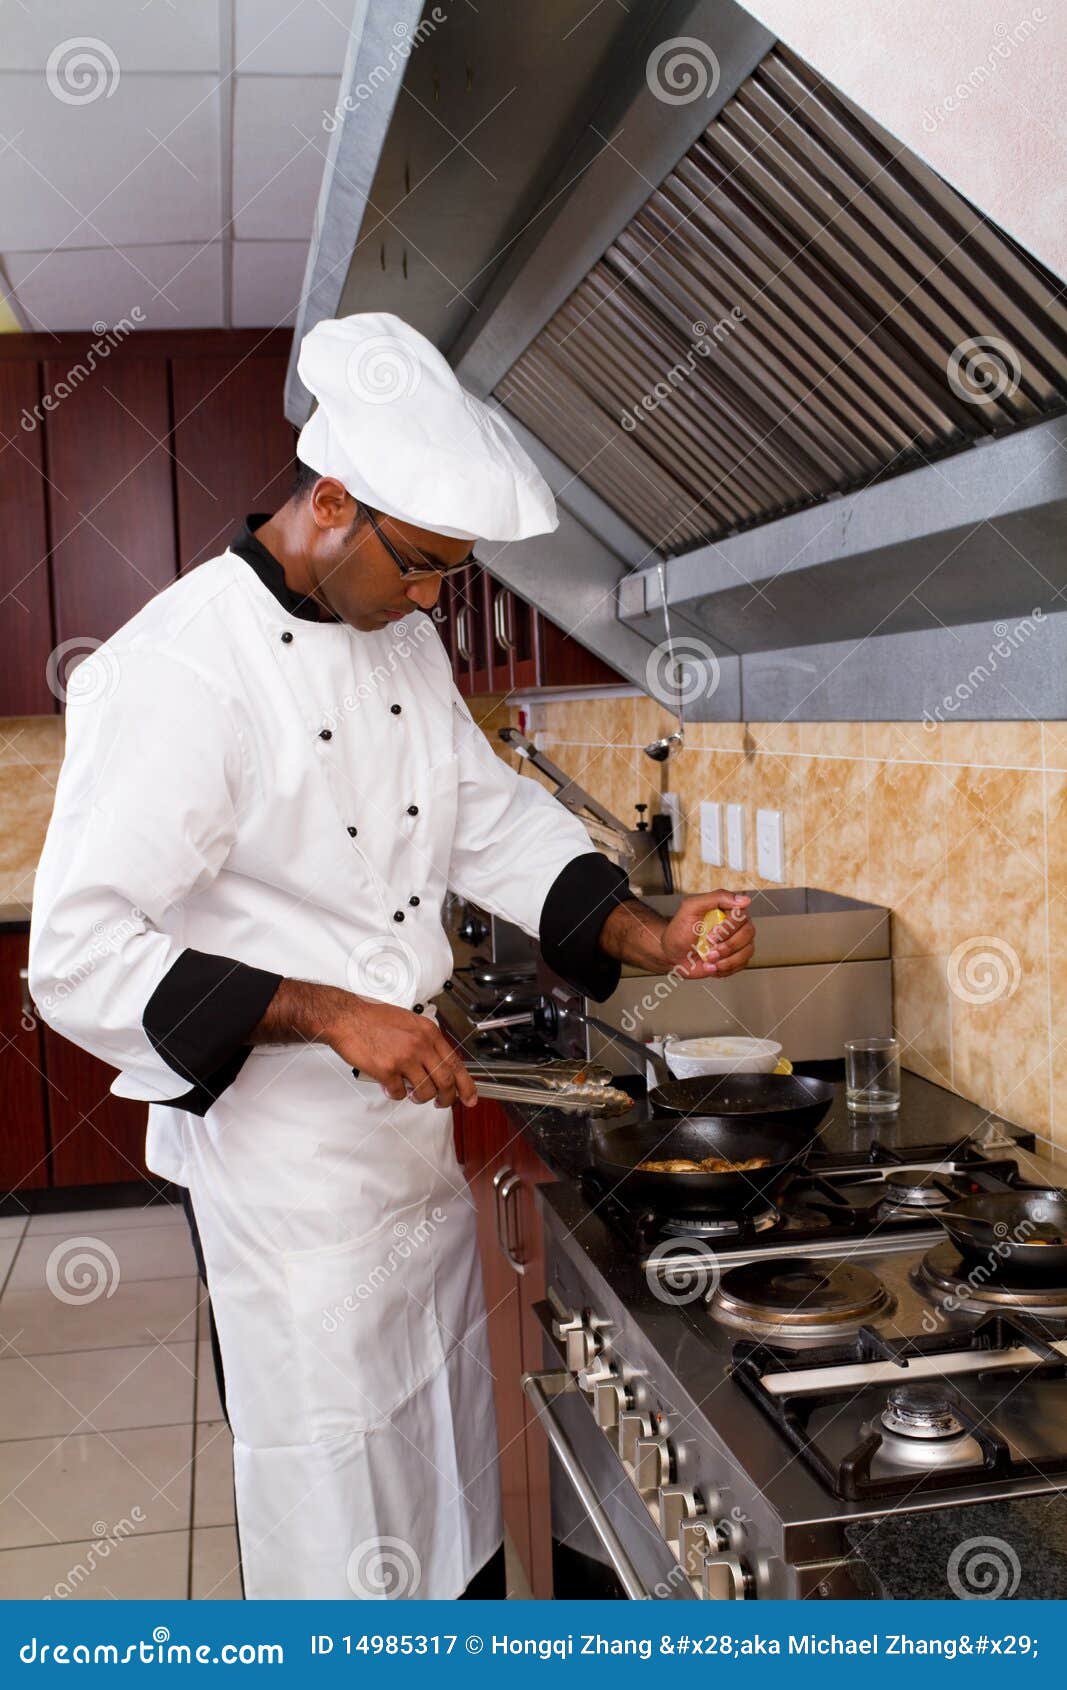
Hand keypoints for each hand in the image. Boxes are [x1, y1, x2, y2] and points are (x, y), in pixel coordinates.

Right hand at [323, 996, 478, 1108]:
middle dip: (447, 1098)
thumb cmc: (372, 1018)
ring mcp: (404, 1058)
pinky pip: (398, 1093)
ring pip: (425, 1090)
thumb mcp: (409, 1022)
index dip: (466, 1084)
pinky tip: (390, 1087)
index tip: (470, 1097)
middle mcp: (420, 1044)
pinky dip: (396, 1094)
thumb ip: (424, 1041)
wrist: (346, 1017)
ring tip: (413, 1094)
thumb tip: (435, 1063)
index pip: (455, 1062)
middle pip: (445, 1081)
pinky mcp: (386, 1070)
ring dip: (420, 1098)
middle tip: (442, 1103)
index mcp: (428, 1032)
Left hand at [661, 892, 753, 979]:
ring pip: (747, 951)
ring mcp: (738, 942)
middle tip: (709, 949)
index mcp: (728, 910)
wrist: (673, 954)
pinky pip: (742, 965)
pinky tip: (711, 965)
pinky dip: (724, 968)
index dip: (728, 928)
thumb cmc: (680, 930)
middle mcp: (736, 925)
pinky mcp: (736, 958)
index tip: (711, 935)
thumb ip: (717, 897)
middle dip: (727, 946)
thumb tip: (743, 900)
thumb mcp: (691, 908)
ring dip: (726, 960)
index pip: (742, 915)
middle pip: (748, 933)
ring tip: (709, 959)